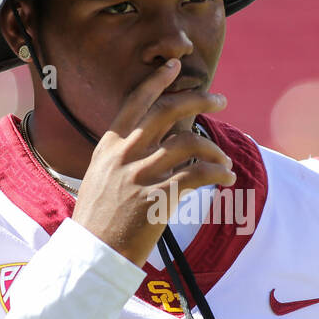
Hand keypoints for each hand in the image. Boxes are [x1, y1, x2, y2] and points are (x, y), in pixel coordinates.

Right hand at [72, 58, 234, 266]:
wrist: (92, 252)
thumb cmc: (99, 218)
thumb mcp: (101, 176)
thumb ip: (125, 156)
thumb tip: (158, 141)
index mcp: (109, 145)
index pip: (135, 102)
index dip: (157, 81)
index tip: (175, 66)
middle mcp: (124, 154)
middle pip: (168, 111)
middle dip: (199, 99)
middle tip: (221, 99)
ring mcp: (140, 175)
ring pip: (189, 143)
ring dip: (213, 148)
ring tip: (224, 160)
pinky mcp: (157, 198)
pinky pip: (198, 175)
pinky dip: (217, 173)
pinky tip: (226, 178)